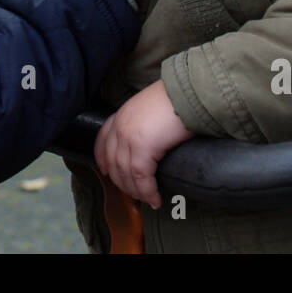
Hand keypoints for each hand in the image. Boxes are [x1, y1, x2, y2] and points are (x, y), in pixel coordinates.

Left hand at [94, 80, 194, 209]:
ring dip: (137, 191)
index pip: (103, 140)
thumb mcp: (149, 108)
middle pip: (114, 162)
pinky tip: (155, 199)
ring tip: (148, 200)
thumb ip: (142, 123)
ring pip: (126, 174)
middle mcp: (121, 126)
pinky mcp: (143, 148)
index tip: (105, 171)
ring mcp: (129, 137)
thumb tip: (150, 142)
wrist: (188, 92)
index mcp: (121, 115)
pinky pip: (142, 178)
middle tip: (134, 194)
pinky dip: (148, 192)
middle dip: (122, 182)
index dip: (102, 158)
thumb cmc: (176, 99)